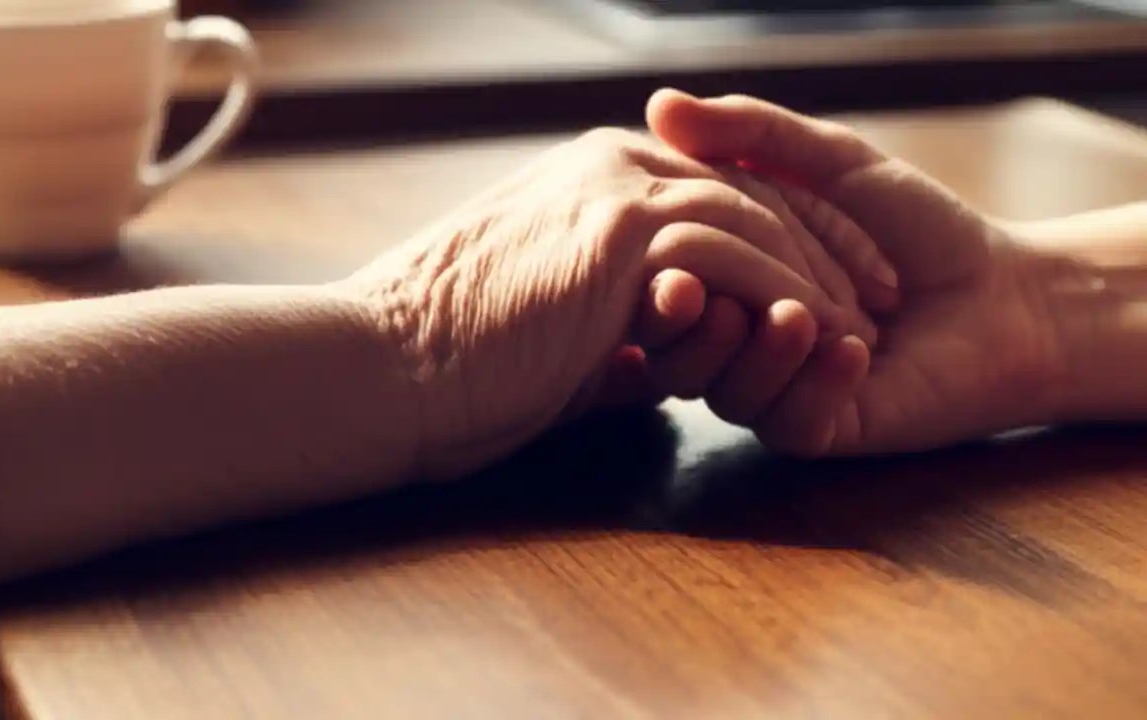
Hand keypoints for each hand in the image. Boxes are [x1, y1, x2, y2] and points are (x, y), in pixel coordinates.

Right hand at [344, 127, 887, 476]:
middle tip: (871, 301)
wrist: (390, 369)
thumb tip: (664, 355)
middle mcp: (610, 162)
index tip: (828, 289)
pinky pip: (734, 252)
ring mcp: (611, 188)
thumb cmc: (459, 364)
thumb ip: (621, 326)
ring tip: (860, 327)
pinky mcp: (615, 229)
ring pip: (753, 215)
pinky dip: (784, 293)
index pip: (717, 190)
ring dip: (815, 273)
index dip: (784, 238)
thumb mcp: (558, 333)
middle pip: (751, 190)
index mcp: (594, 174)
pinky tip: (817, 336)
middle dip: (821, 247)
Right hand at [645, 90, 1068, 455]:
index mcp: (727, 282)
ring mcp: (778, 391)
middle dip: (689, 328)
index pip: (665, 286)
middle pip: (675, 352)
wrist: (1008, 294)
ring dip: (755, 354)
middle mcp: (739, 343)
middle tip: (708, 299)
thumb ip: (751, 134)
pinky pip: (789, 424)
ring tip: (799, 316)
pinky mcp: (823, 431)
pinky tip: (855, 352)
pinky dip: (812, 386)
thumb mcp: (831, 163)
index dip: (658, 280)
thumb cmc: (919, 228)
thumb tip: (660, 103)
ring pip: (726, 393)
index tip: (672, 265)